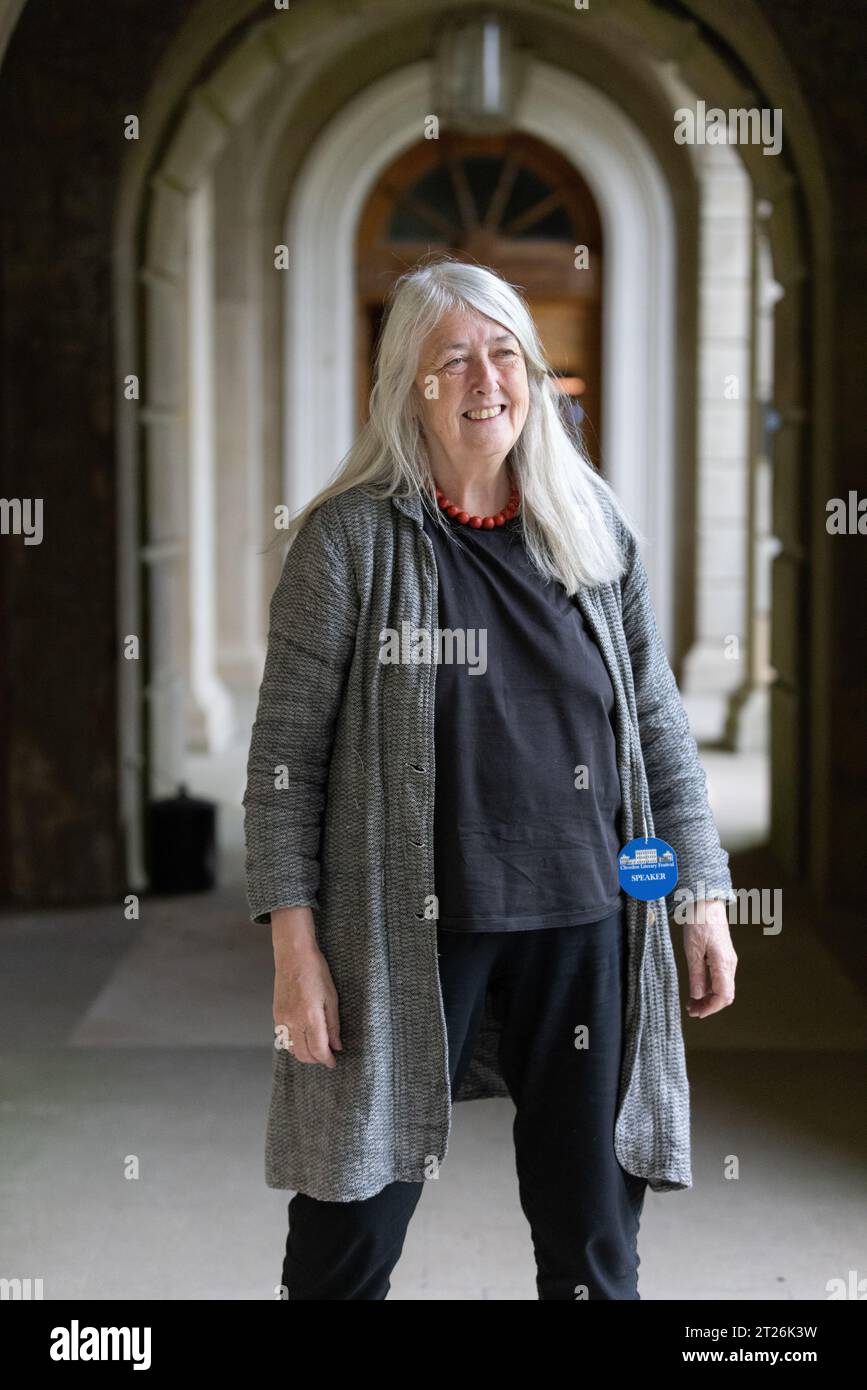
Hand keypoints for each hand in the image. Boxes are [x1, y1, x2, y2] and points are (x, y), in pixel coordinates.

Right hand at [271, 908, 342, 1065]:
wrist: (293, 956)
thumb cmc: (316, 972)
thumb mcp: (332, 997)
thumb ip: (333, 1025)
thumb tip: (336, 1046)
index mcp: (310, 1017)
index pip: (318, 1049)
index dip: (327, 1060)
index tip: (333, 1062)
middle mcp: (293, 1021)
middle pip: (303, 1054)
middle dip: (316, 1060)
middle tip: (326, 1056)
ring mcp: (282, 1019)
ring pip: (291, 1049)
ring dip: (304, 1054)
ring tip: (316, 1048)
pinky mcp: (276, 1014)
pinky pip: (283, 1038)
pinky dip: (293, 1044)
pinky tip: (303, 1037)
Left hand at [682, 898, 737, 1018]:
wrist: (706, 901)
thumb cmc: (699, 921)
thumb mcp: (692, 949)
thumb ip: (696, 975)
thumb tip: (697, 997)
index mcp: (724, 963)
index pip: (723, 996)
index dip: (710, 1008)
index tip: (696, 1013)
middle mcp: (730, 964)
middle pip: (725, 995)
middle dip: (709, 1006)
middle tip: (691, 1011)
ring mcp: (728, 961)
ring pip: (723, 988)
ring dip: (708, 999)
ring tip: (691, 1003)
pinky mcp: (723, 957)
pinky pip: (720, 979)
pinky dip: (709, 988)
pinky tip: (697, 990)